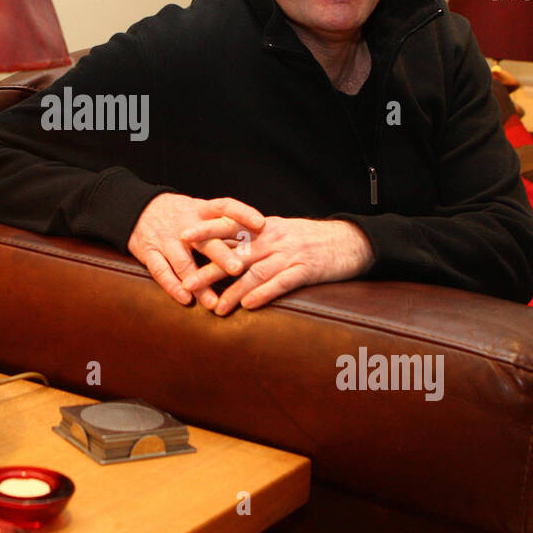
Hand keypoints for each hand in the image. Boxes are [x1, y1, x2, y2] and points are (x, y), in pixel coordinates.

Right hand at [127, 193, 264, 309]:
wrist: (136, 209)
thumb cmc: (178, 214)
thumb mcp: (198, 210)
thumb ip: (222, 224)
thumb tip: (258, 238)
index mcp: (199, 210)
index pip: (224, 206)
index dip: (242, 212)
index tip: (261, 223)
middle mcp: (183, 223)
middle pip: (205, 239)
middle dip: (220, 255)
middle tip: (237, 268)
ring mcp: (165, 239)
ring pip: (183, 262)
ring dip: (199, 282)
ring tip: (214, 301)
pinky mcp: (149, 252)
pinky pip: (161, 271)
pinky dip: (173, 286)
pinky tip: (186, 299)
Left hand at [180, 216, 375, 315]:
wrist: (350, 241)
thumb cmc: (311, 239)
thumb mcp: (280, 232)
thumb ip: (254, 238)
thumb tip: (225, 247)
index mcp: (264, 227)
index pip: (229, 226)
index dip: (206, 230)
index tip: (182, 236)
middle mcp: (272, 238)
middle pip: (235, 252)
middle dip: (209, 267)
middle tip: (187, 282)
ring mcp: (289, 254)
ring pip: (255, 271)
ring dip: (233, 290)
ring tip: (215, 307)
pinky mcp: (306, 269)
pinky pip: (281, 282)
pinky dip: (264, 293)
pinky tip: (249, 305)